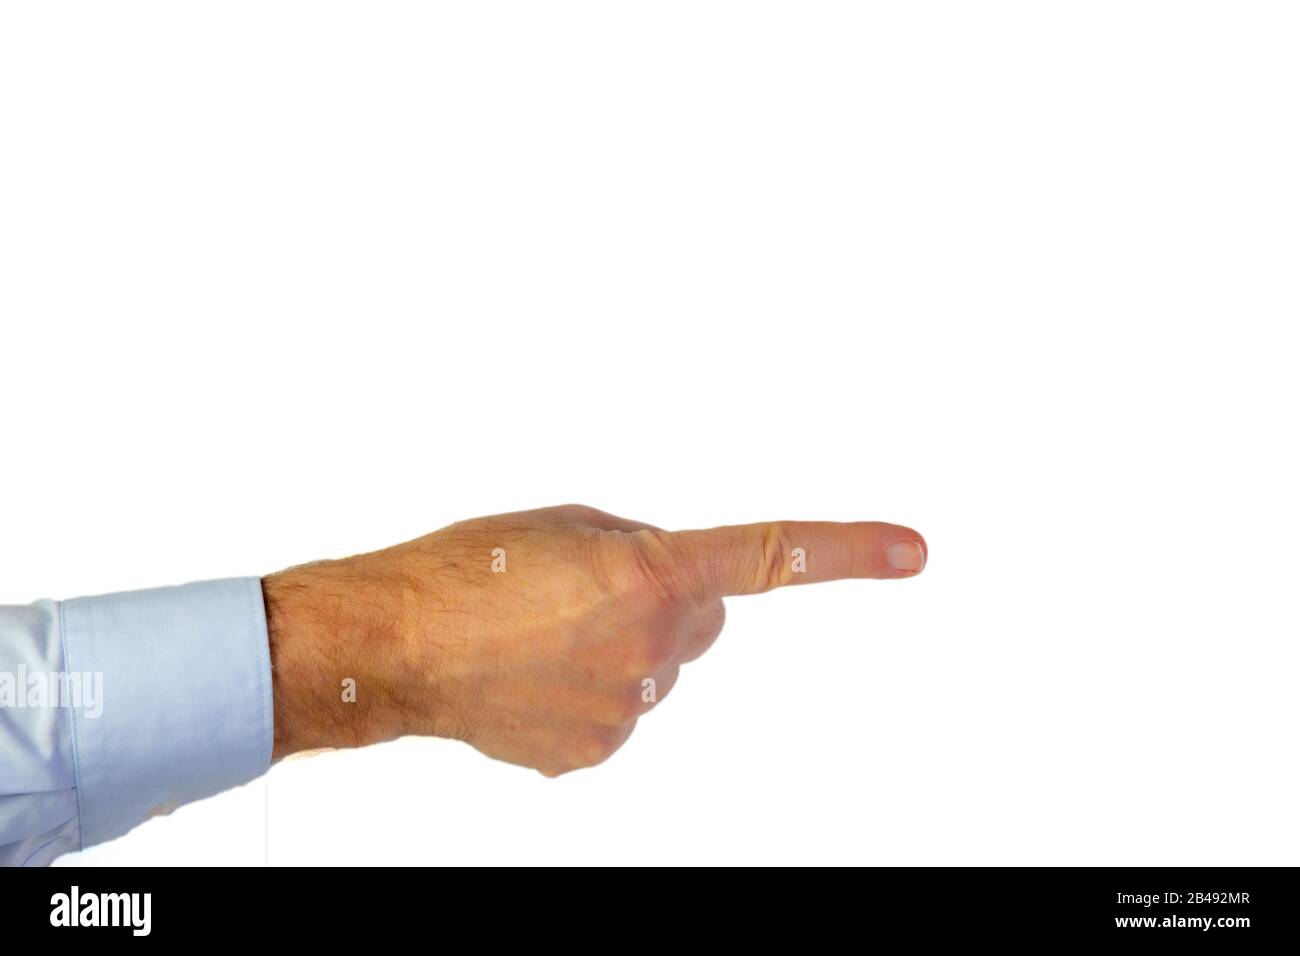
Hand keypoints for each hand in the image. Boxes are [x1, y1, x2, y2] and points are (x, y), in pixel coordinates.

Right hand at [262, 505, 925, 774]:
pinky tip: (530, 679)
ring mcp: (628, 709)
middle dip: (665, 606)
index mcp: (653, 572)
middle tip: (585, 595)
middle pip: (702, 622)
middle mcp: (654, 646)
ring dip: (616, 652)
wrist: (393, 644)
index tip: (912, 551)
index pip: (770, 558)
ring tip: (537, 636)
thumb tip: (667, 581)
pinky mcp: (595, 752)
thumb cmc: (465, 566)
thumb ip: (638, 545)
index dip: (847, 551)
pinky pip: (615, 714)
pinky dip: (585, 696)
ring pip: (653, 672)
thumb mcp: (566, 521)